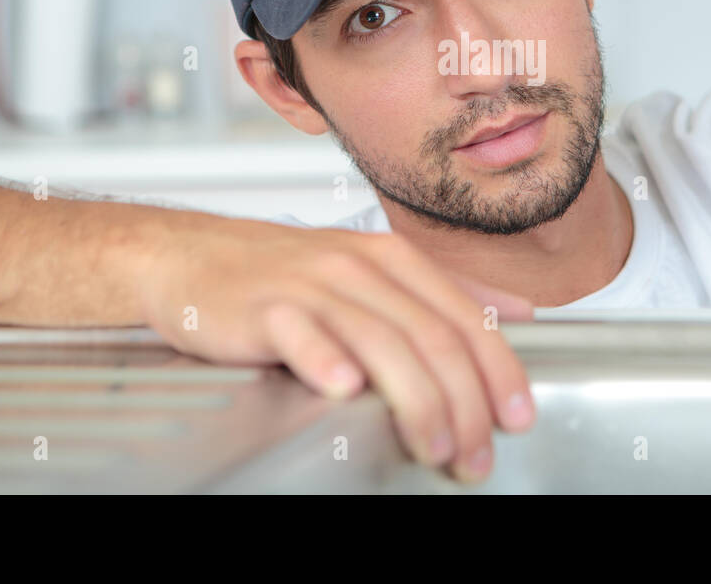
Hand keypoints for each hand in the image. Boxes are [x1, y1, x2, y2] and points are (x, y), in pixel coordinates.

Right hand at [115, 209, 535, 482]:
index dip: (499, 371)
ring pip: (381, 340)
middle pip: (431, 336)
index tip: (517, 416)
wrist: (192, 255)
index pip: (465, 317)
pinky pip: (301, 333)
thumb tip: (517, 313)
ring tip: (433, 446)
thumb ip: (448, 291)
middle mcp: (361, 267)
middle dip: (464, 402)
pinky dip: (326, 361)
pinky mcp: (264, 307)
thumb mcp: (374, 269)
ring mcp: (313, 285)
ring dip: (415, 399)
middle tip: (474, 454)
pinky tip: (345, 390)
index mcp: (394, 259)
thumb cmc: (285, 272)